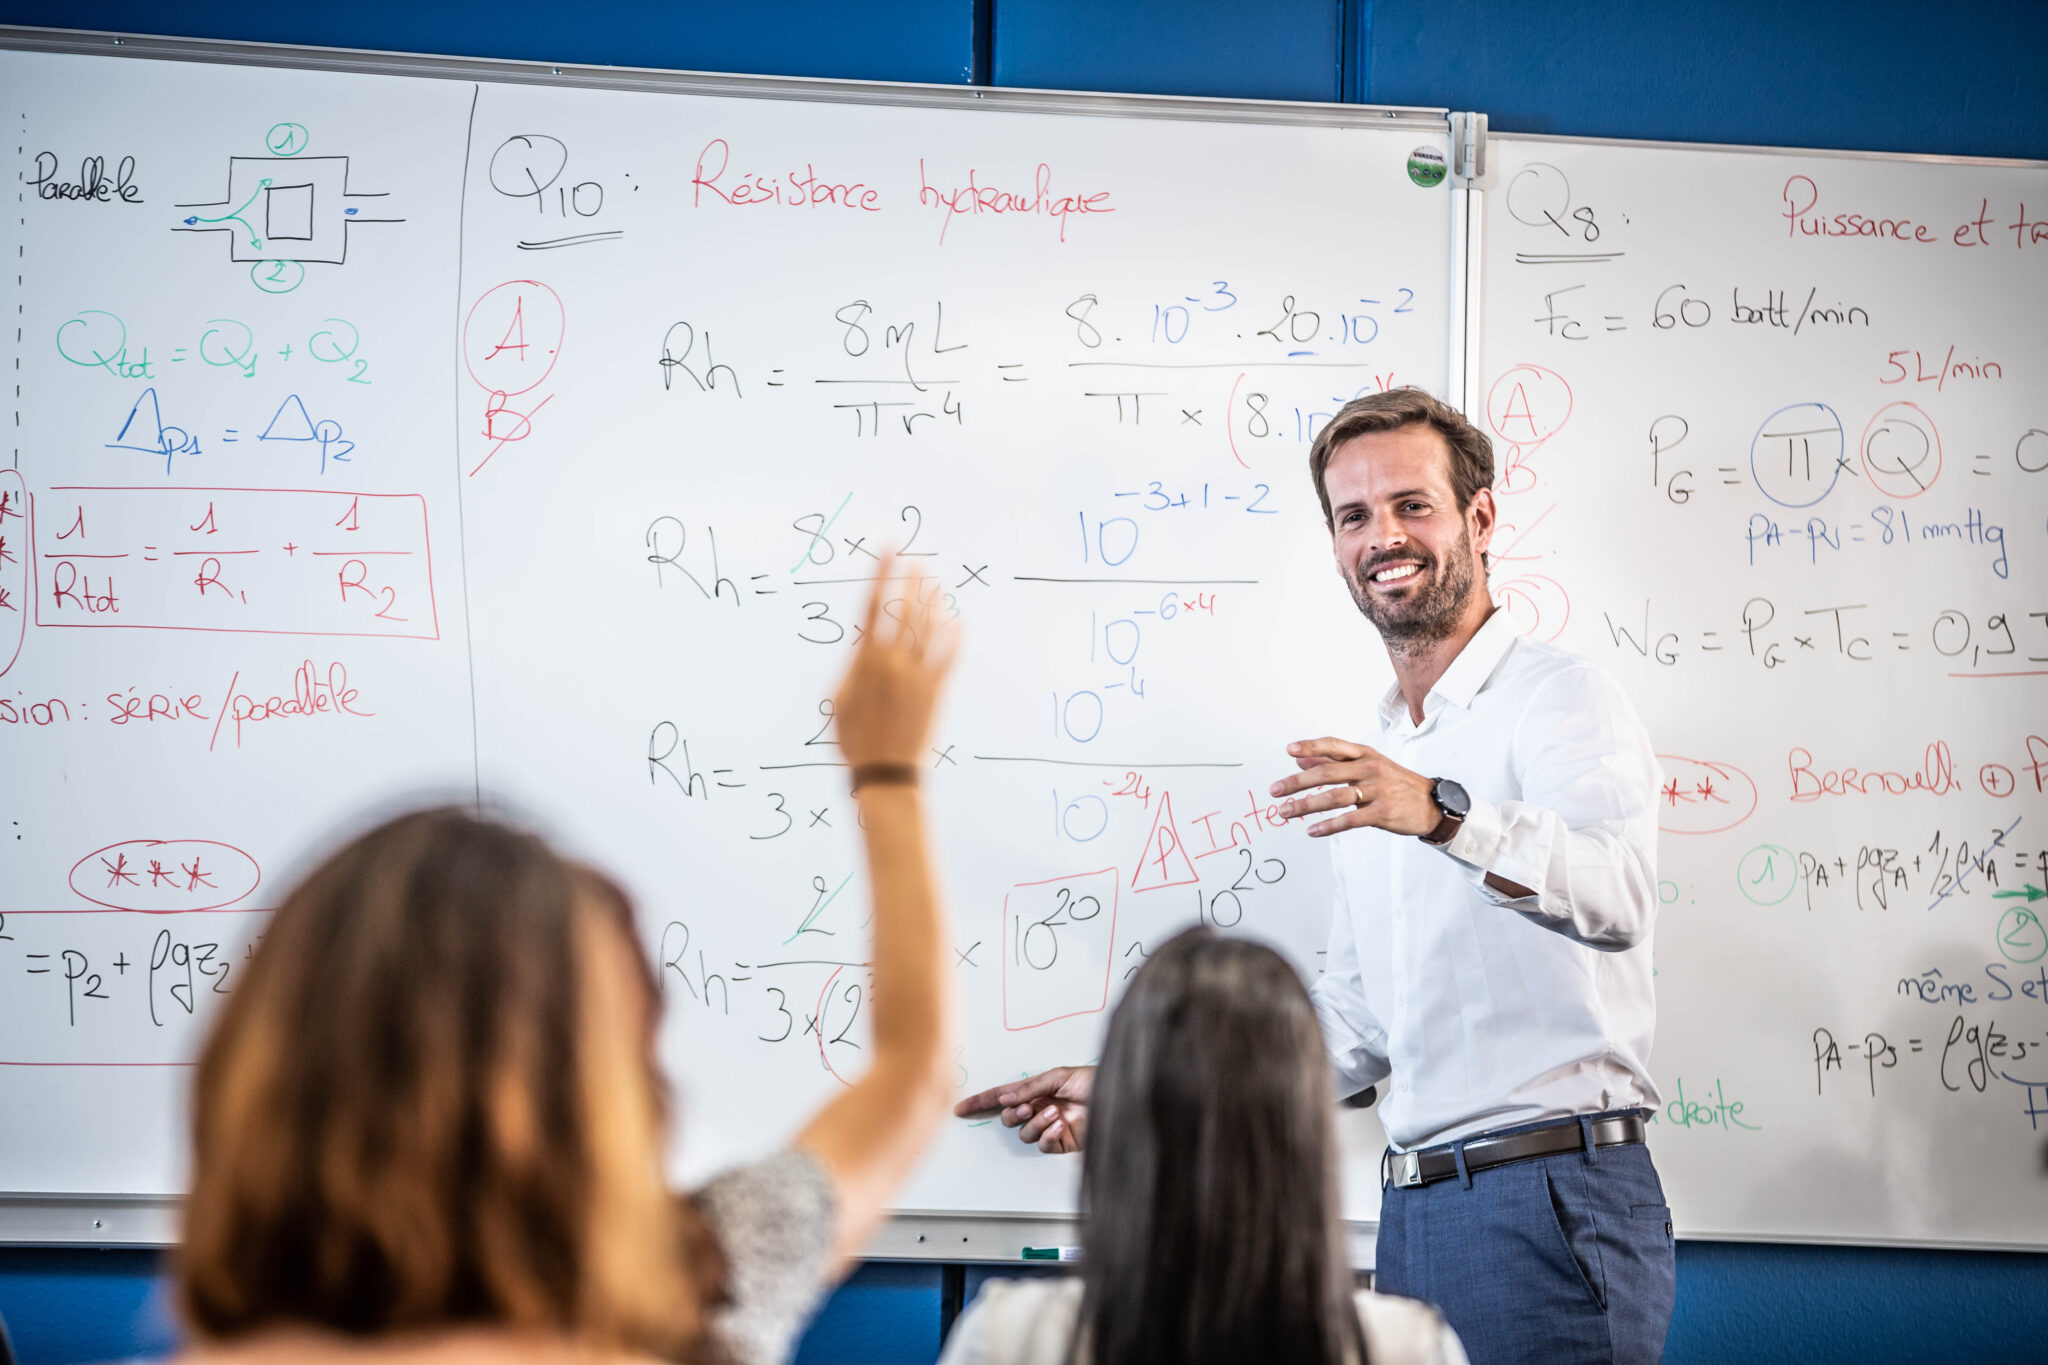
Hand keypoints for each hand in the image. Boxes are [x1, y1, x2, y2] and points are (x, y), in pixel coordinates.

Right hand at [833, 554, 959, 769]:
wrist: (883, 770)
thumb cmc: (852, 737)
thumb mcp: (839, 698)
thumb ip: (852, 667)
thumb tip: (862, 644)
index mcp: (865, 660)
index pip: (873, 605)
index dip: (881, 574)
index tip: (888, 551)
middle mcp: (892, 662)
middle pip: (904, 610)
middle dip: (911, 582)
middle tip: (919, 562)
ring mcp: (916, 675)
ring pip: (928, 629)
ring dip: (933, 603)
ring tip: (936, 583)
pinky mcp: (935, 690)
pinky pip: (948, 657)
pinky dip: (954, 638)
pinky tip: (960, 620)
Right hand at [953, 1065, 1092, 1153]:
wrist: (1119, 1099)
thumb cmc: (1093, 1081)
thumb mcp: (1059, 1076)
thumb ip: (1030, 1087)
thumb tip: (1005, 1097)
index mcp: (1036, 1090)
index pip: (1002, 1097)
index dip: (981, 1102)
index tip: (961, 1108)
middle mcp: (1040, 1109)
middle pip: (1009, 1119)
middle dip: (1014, 1114)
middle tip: (1027, 1107)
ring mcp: (1049, 1127)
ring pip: (1025, 1134)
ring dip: (1036, 1124)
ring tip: (1054, 1113)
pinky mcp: (1062, 1143)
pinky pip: (1044, 1145)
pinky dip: (1048, 1136)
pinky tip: (1060, 1126)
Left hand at [1268, 737, 1439, 838]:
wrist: (1433, 805)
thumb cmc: (1396, 784)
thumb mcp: (1369, 766)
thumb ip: (1335, 762)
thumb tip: (1300, 759)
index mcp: (1366, 755)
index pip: (1334, 745)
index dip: (1310, 746)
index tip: (1288, 750)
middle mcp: (1370, 768)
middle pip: (1326, 772)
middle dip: (1296, 782)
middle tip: (1275, 791)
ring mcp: (1377, 790)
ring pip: (1334, 796)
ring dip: (1305, 805)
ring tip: (1285, 813)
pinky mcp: (1382, 812)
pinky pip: (1349, 819)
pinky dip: (1328, 826)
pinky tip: (1312, 830)